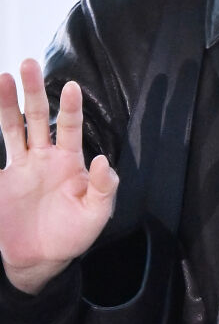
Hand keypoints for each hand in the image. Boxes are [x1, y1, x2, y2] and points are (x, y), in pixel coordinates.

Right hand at [0, 59, 118, 293]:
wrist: (41, 259)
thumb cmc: (74, 232)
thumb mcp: (97, 213)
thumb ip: (104, 188)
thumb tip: (103, 161)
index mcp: (69, 160)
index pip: (71, 126)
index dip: (71, 107)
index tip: (70, 87)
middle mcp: (44, 156)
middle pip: (38, 117)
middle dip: (33, 91)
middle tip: (28, 64)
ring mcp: (20, 166)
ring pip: (12, 128)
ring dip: (6, 104)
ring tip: (3, 77)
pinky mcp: (1, 182)